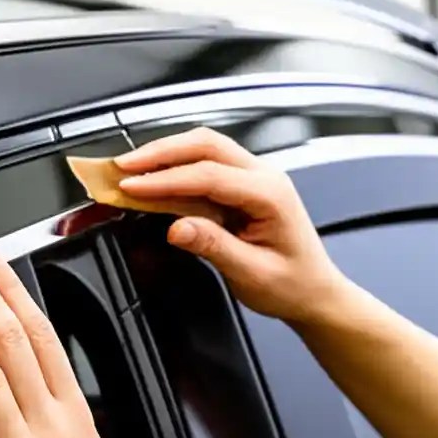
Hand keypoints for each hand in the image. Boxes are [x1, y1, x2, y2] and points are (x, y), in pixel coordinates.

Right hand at [114, 127, 353, 326]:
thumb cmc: (291, 285)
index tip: (130, 186)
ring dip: (166, 153)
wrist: (315, 292)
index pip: (208, 175)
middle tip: (122, 165)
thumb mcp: (251, 274)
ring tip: (131, 166)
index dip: (164, 179)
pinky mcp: (243, 183)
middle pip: (206, 145)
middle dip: (160, 152)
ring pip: (205, 146)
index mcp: (270, 195)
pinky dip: (176, 164)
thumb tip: (176, 227)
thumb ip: (213, 246)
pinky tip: (155, 175)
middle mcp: (264, 176)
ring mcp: (255, 175)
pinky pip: (207, 162)